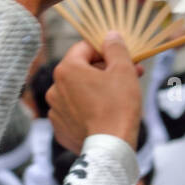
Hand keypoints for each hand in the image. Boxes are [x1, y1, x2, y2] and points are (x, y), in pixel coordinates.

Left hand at [46, 35, 141, 153]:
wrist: (110, 149)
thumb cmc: (118, 106)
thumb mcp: (123, 70)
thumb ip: (115, 48)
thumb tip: (110, 35)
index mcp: (66, 69)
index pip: (84, 48)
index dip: (105, 50)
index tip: (121, 57)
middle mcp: (54, 88)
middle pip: (81, 70)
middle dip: (105, 71)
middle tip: (130, 75)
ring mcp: (55, 111)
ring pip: (78, 92)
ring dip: (97, 90)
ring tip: (119, 98)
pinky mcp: (60, 129)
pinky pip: (75, 113)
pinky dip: (88, 111)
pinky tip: (106, 115)